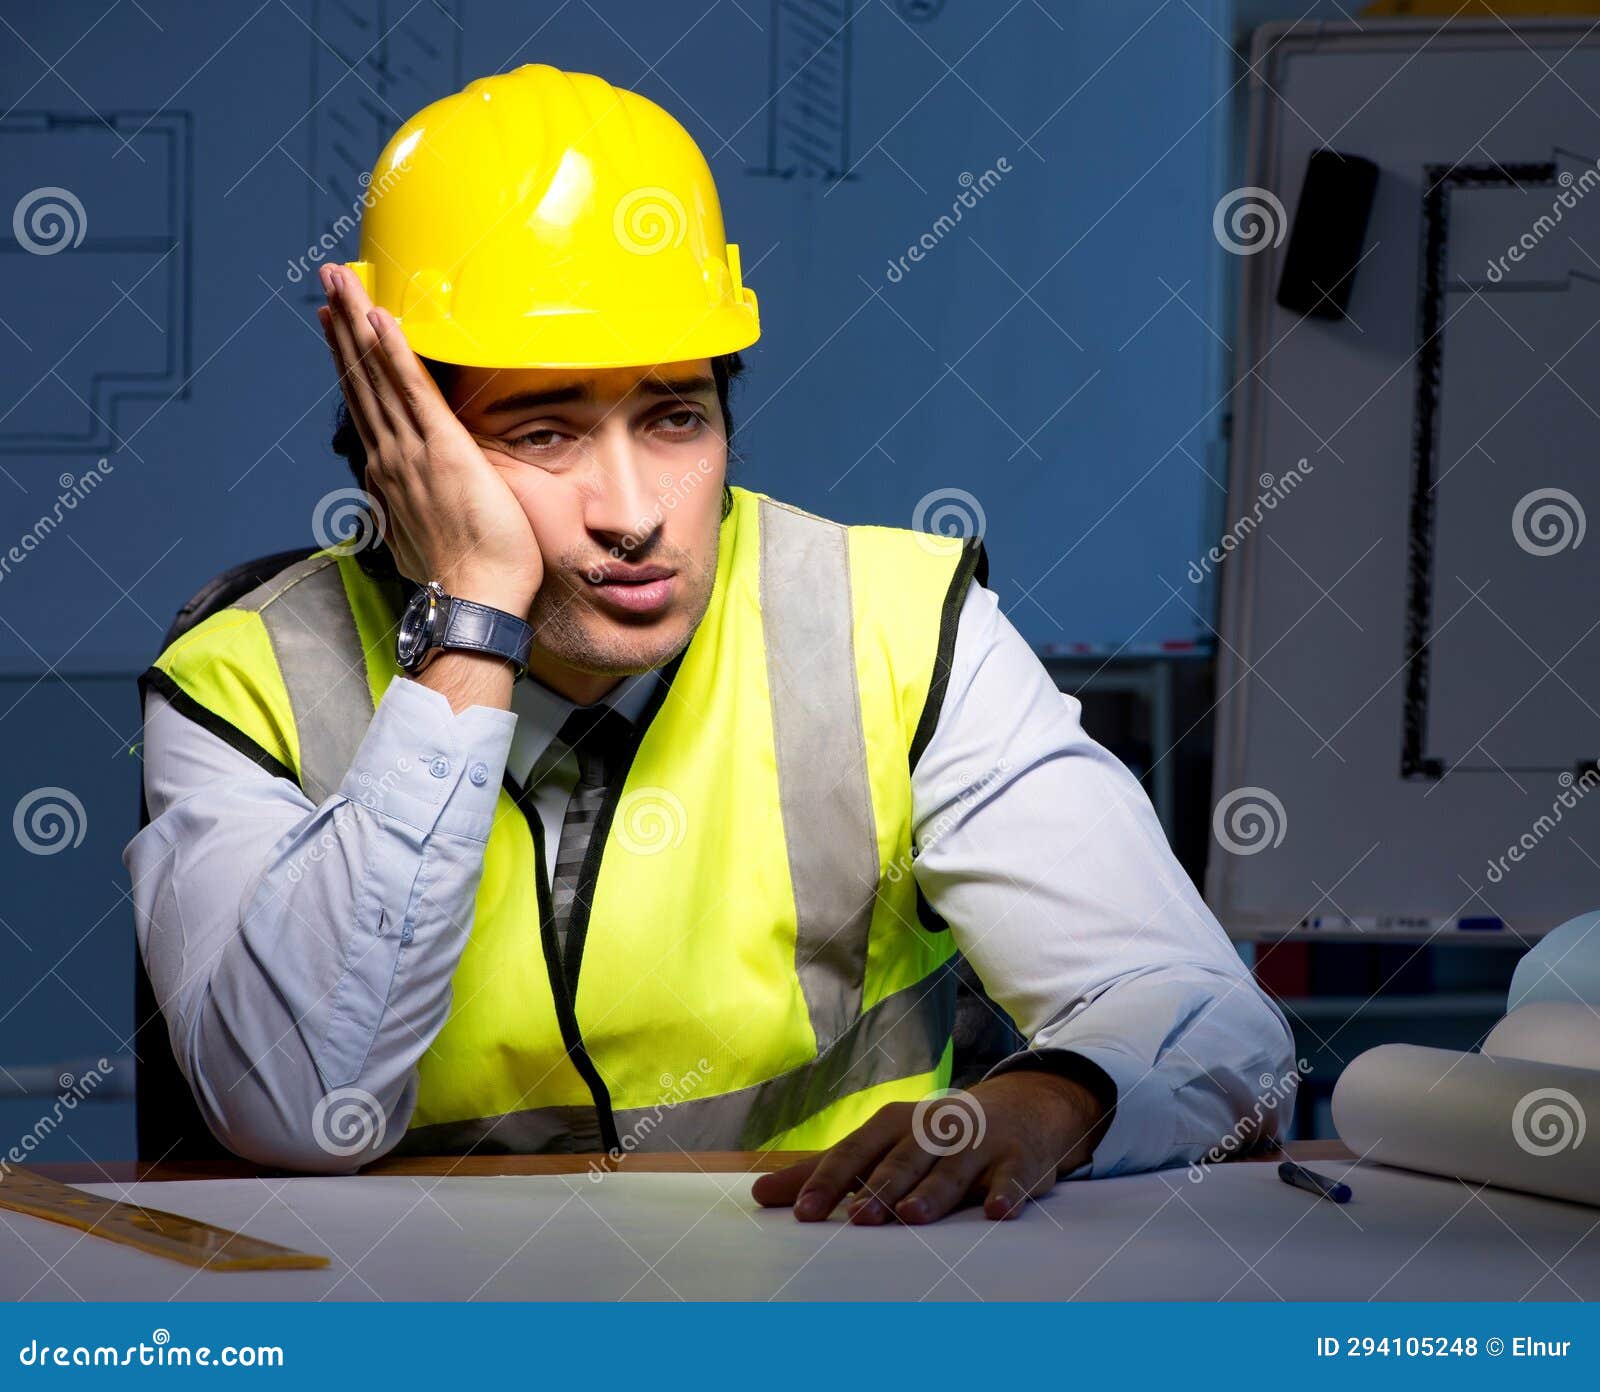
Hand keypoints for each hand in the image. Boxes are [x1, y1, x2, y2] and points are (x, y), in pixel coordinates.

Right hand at [316, 264, 541, 615]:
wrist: (476, 604)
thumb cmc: (467, 579)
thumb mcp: (430, 538)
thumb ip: (415, 511)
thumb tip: (408, 506)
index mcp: (391, 475)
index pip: (367, 406)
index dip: (349, 361)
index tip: (336, 325)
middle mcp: (392, 458)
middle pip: (362, 380)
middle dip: (343, 326)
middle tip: (329, 280)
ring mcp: (412, 453)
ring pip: (378, 377)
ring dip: (359, 324)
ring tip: (343, 281)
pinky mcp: (443, 452)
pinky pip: (414, 393)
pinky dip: (395, 354)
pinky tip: (380, 319)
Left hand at [751, 1070, 1108, 1224]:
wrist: (1022, 1107)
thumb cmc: (936, 1136)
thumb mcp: (882, 1145)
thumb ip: (826, 1172)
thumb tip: (760, 1194)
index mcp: (894, 1124)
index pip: (854, 1153)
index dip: (828, 1182)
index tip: (802, 1214)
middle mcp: (933, 1128)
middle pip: (901, 1160)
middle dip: (878, 1188)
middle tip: (856, 1219)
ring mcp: (977, 1142)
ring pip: (952, 1169)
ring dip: (932, 1191)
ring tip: (911, 1215)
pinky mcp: (1018, 1159)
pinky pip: (1013, 1176)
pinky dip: (1006, 1191)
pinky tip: (996, 1211)